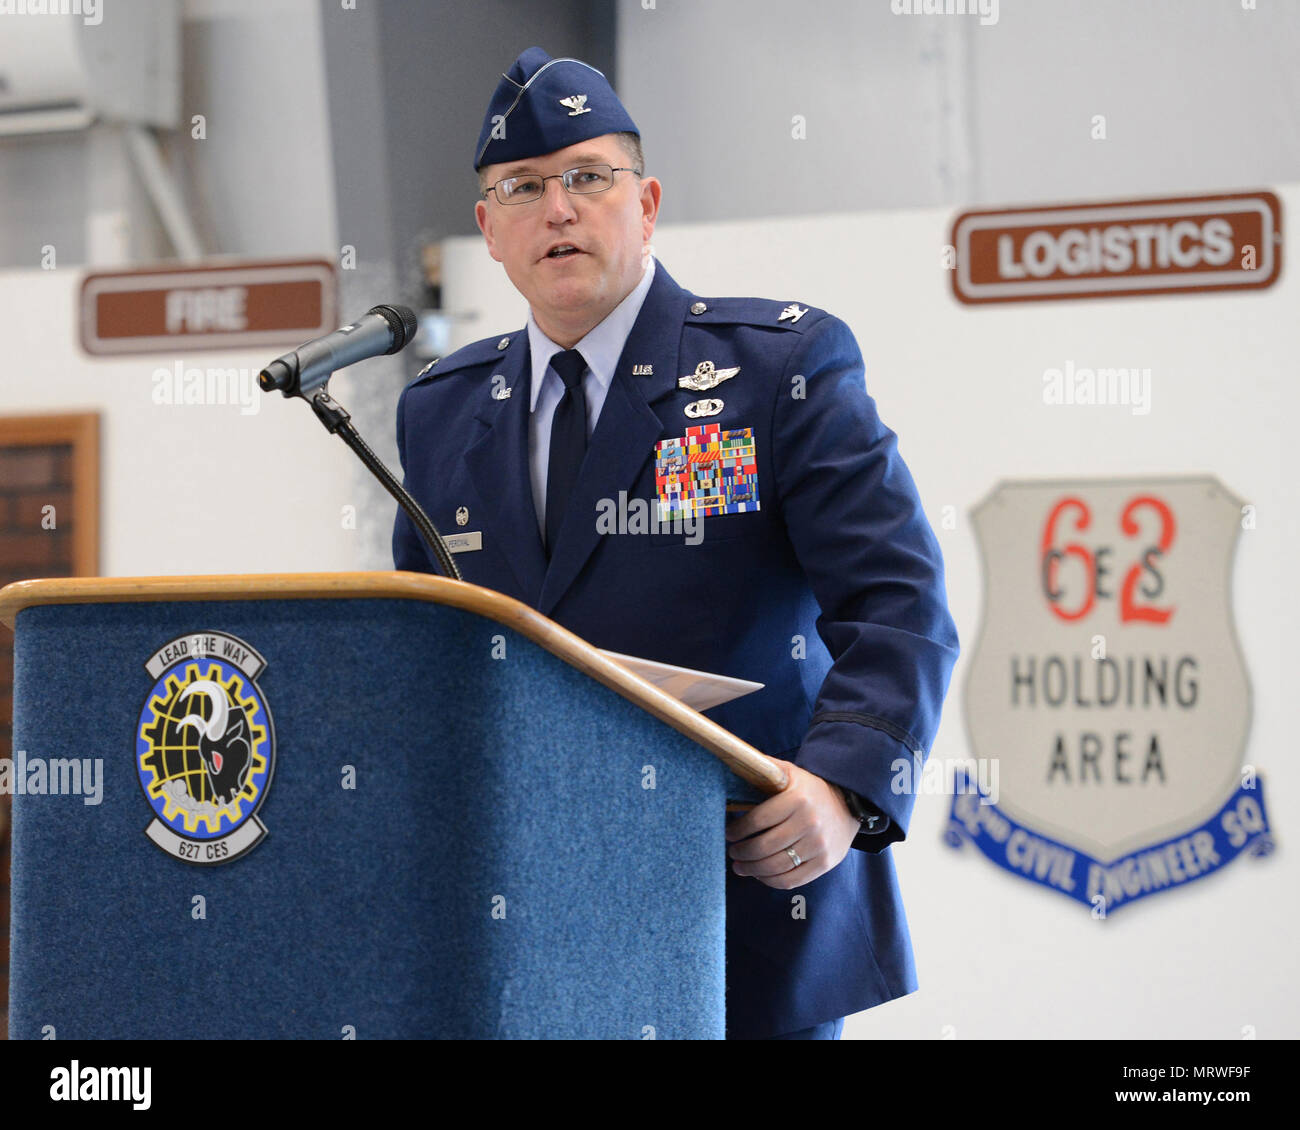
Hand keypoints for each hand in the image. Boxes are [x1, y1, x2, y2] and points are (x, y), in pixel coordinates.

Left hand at [724, 759, 860, 888]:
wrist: (849, 805)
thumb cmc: (810, 789)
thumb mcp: (791, 772)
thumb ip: (765, 767)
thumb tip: (734, 759)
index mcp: (797, 799)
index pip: (758, 819)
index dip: (738, 829)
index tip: (728, 832)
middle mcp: (809, 823)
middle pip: (764, 846)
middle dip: (741, 852)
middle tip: (732, 851)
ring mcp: (819, 845)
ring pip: (775, 866)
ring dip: (752, 869)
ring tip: (740, 866)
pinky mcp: (825, 863)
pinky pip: (792, 879)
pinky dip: (771, 880)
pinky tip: (760, 874)